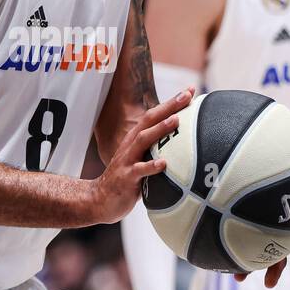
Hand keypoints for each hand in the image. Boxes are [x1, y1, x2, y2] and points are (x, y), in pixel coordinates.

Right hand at [90, 88, 193, 223]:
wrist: (99, 200)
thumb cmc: (126, 179)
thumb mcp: (140, 159)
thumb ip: (155, 149)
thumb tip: (182, 142)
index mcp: (135, 138)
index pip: (155, 115)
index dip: (172, 102)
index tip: (190, 90)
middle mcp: (131, 145)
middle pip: (149, 120)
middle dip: (169, 106)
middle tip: (187, 95)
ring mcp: (127, 160)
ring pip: (143, 140)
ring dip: (160, 129)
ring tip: (176, 120)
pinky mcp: (126, 178)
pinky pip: (139, 171)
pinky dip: (151, 166)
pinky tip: (163, 163)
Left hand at [233, 156, 289, 287]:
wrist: (257, 183)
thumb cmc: (281, 180)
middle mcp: (278, 234)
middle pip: (279, 255)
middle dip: (275, 269)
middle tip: (269, 284)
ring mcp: (261, 236)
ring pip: (257, 256)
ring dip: (249, 269)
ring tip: (238, 279)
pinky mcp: (244, 235)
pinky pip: (240, 248)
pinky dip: (232, 256)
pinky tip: (221, 264)